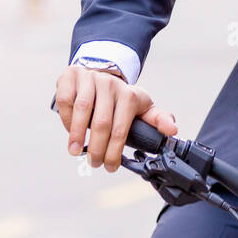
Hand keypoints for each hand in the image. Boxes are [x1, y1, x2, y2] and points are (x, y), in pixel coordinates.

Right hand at [53, 65, 177, 172]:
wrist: (101, 70)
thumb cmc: (120, 96)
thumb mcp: (142, 106)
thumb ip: (157, 119)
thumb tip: (172, 130)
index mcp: (129, 95)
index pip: (121, 129)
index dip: (114, 152)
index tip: (110, 166)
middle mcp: (110, 84)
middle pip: (101, 122)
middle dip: (96, 148)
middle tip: (94, 163)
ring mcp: (90, 78)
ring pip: (81, 109)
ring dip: (76, 134)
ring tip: (75, 151)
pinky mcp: (71, 76)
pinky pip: (66, 99)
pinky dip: (65, 118)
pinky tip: (68, 130)